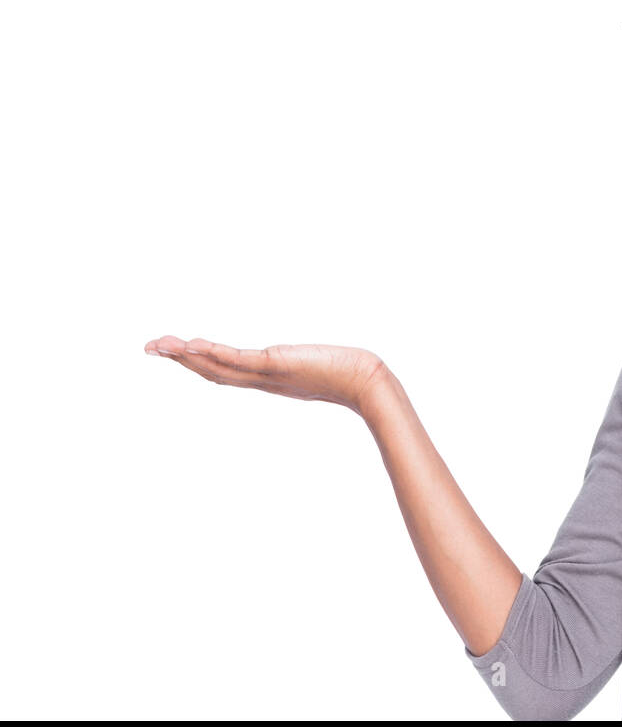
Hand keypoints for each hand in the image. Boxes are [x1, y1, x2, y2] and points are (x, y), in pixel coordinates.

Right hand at [143, 336, 387, 414]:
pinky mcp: (277, 365)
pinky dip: (215, 352)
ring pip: (219, 366)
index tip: (173, 350)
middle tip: (149, 346)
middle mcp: (262, 379)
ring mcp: (267, 373)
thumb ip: (303, 361)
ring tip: (159, 345)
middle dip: (180, 359)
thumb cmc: (348, 372)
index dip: (196, 362)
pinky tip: (193, 345)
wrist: (366, 382)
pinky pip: (239, 359)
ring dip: (187, 356)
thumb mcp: (315, 364)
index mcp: (266, 378)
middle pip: (212, 370)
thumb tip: (303, 355)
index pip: (223, 370)